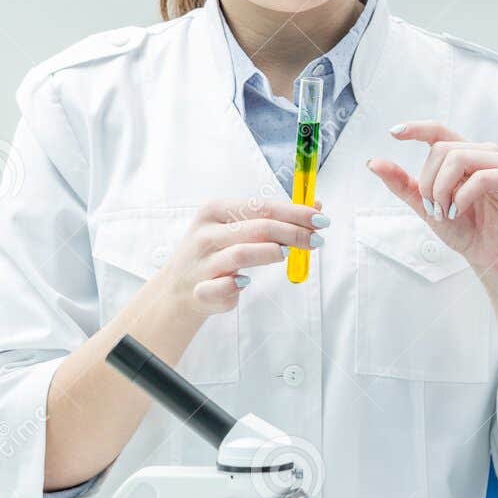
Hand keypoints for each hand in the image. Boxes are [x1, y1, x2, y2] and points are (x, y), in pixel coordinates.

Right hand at [160, 196, 326, 314]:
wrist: (177, 288)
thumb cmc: (215, 253)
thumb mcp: (237, 227)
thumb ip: (273, 217)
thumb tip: (315, 206)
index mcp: (215, 211)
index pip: (262, 207)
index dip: (295, 213)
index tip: (320, 219)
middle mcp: (206, 234)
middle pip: (257, 229)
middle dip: (292, 233)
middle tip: (317, 240)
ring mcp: (202, 263)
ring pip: (241, 254)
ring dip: (269, 253)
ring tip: (289, 254)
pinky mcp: (200, 291)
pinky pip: (221, 288)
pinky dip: (235, 286)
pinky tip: (246, 282)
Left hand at [367, 122, 497, 282]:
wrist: (489, 257)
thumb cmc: (465, 230)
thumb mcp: (426, 206)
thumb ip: (402, 184)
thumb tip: (373, 162)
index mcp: (465, 155)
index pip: (439, 131)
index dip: (416, 128)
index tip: (393, 133)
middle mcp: (484, 154)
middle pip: (442, 149)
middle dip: (429, 182)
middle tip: (434, 209)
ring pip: (458, 159)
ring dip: (443, 190)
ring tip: (446, 212)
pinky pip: (480, 178)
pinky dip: (462, 197)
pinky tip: (459, 211)